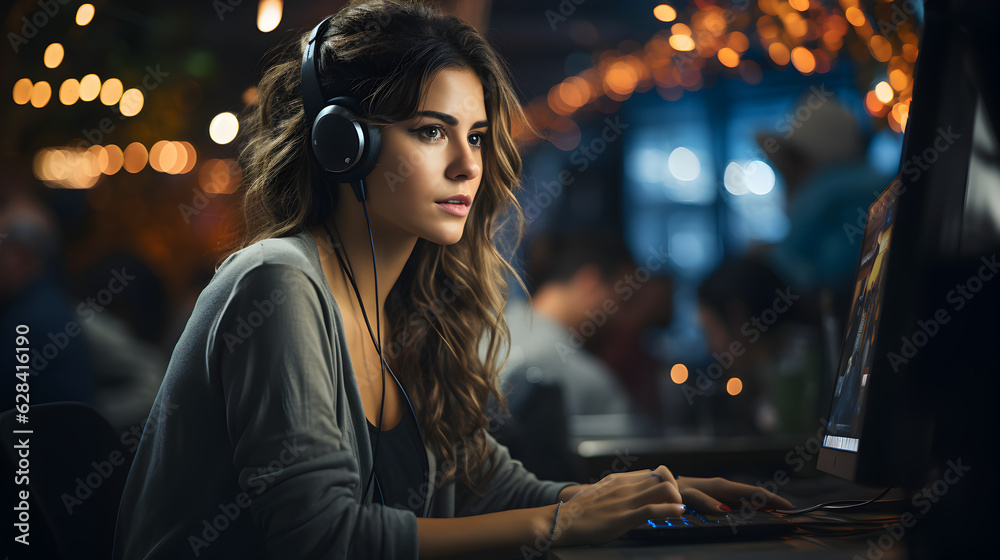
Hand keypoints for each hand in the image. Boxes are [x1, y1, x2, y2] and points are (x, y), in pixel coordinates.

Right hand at [552, 465, 684, 546]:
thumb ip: (616, 492)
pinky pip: (653, 510)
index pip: (653, 472)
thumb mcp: (601, 493)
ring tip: (679, 509)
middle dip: (676, 488)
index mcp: (620, 480)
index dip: (667, 482)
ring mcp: (625, 501)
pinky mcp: (624, 517)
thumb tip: (628, 496)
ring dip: (677, 498)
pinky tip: (679, 512)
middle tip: (676, 503)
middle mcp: (625, 486)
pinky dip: (670, 510)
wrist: (563, 520)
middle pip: (662, 476)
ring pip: (663, 488)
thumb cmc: (580, 511)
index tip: (669, 496)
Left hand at [676, 476, 793, 512]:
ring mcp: (726, 494)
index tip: (789, 506)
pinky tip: (761, 517)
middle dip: (774, 504)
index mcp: (723, 487)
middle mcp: (727, 489)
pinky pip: (742, 505)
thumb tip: (724, 509)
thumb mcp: (690, 496)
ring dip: (766, 508)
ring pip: (751, 501)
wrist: (667, 488)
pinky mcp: (722, 500)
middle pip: (757, 496)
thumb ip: (705, 501)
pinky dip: (754, 510)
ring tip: (782, 517)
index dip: (772, 499)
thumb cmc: (678, 491)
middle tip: (792, 515)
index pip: (754, 492)